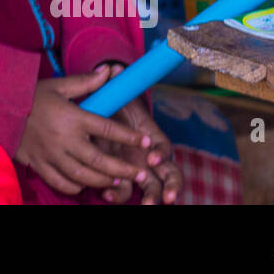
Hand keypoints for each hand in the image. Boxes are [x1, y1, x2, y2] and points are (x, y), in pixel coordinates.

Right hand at [15, 65, 150, 195]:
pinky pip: (61, 183)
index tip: (146, 142)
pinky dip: (76, 188)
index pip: (108, 128)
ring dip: (103, 182)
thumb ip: (86, 82)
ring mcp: (52, 155)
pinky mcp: (39, 165)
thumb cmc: (32, 96)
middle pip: (100, 162)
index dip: (129, 137)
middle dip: (123, 170)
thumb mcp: (59, 86)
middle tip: (141, 175)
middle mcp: (64, 139)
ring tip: (118, 182)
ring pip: (83, 177)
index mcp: (72, 117)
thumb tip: (111, 71)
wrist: (0, 108)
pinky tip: (86, 185)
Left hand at [107, 65, 182, 204]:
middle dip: (172, 186)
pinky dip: (119, 194)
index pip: (163, 146)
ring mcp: (137, 167)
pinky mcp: (121, 176)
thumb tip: (113, 68)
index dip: (161, 153)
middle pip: (169, 174)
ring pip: (151, 187)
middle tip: (169, 197)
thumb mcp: (113, 94)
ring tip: (146, 205)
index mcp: (151, 136)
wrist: (101, 116)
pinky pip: (124, 189)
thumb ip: (114, 83)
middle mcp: (148, 155)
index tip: (152, 157)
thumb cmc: (113, 105)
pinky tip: (108, 195)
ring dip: (151, 197)